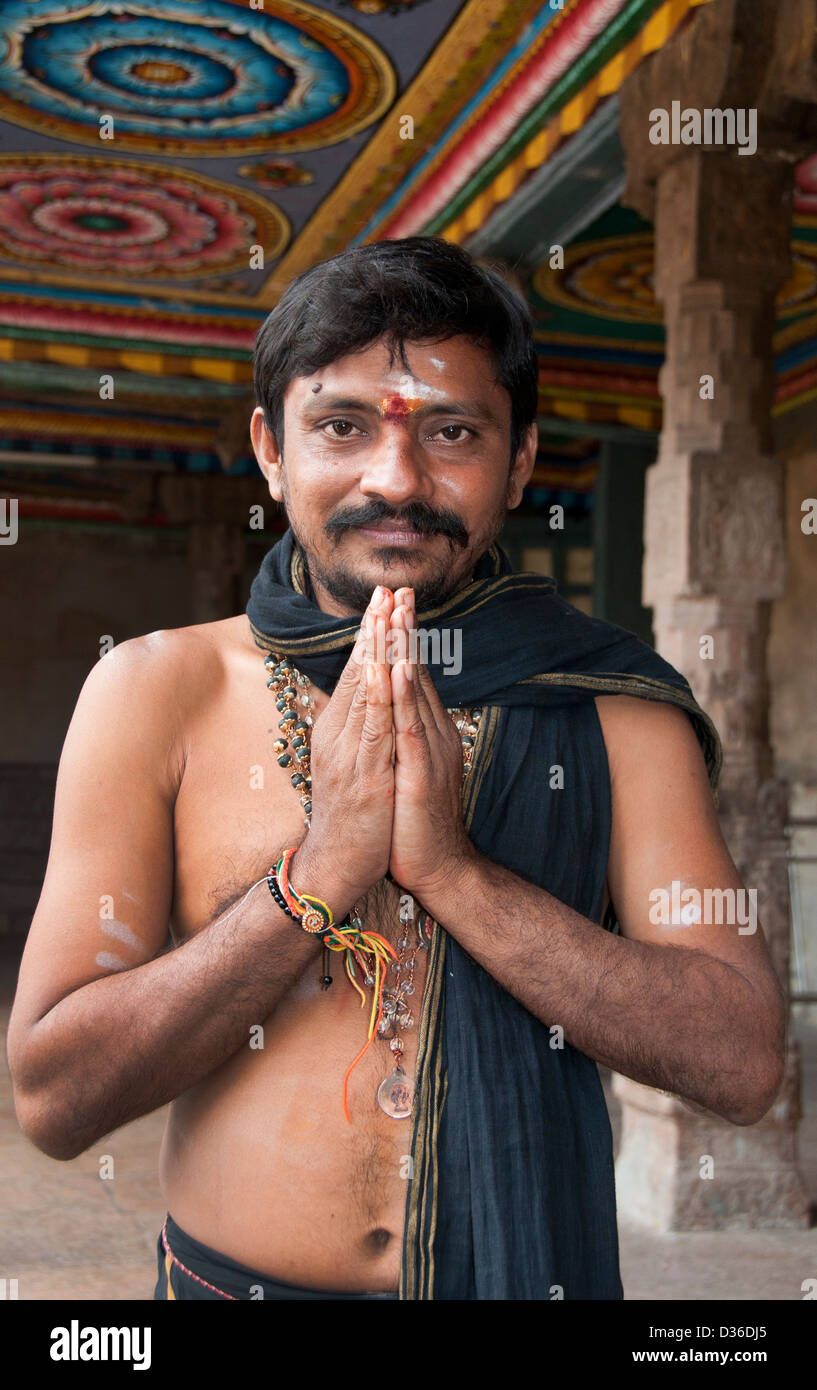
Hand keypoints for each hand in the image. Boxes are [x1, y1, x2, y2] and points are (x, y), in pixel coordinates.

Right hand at [289, 585, 394, 919]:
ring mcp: (349, 752)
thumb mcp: (354, 765)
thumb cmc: (350, 818)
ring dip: (378, 649)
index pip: (358, 672)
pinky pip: (372, 726)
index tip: (384, 599)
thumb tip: (372, 701)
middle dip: (375, 628)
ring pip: (365, 690)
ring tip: (387, 613)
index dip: (372, 635)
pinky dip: (379, 694)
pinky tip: (386, 668)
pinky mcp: (364, 773)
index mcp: (338, 729)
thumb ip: (360, 730)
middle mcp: (338, 733)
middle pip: (359, 671)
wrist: (336, 866)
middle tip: (387, 588)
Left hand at [386, 589, 476, 903]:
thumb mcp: (409, 767)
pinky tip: (399, 669)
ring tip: (397, 613)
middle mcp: (434, 733)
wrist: (440, 868)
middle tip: (400, 588)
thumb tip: (394, 708)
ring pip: (416, 691)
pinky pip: (412, 728)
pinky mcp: (422, 774)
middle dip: (407, 629)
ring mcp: (431, 751)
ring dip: (406, 650)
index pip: (413, 674)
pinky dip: (406, 696)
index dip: (403, 637)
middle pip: (418, 671)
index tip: (393, 600)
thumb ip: (405, 734)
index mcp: (428, 730)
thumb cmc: (418, 820)